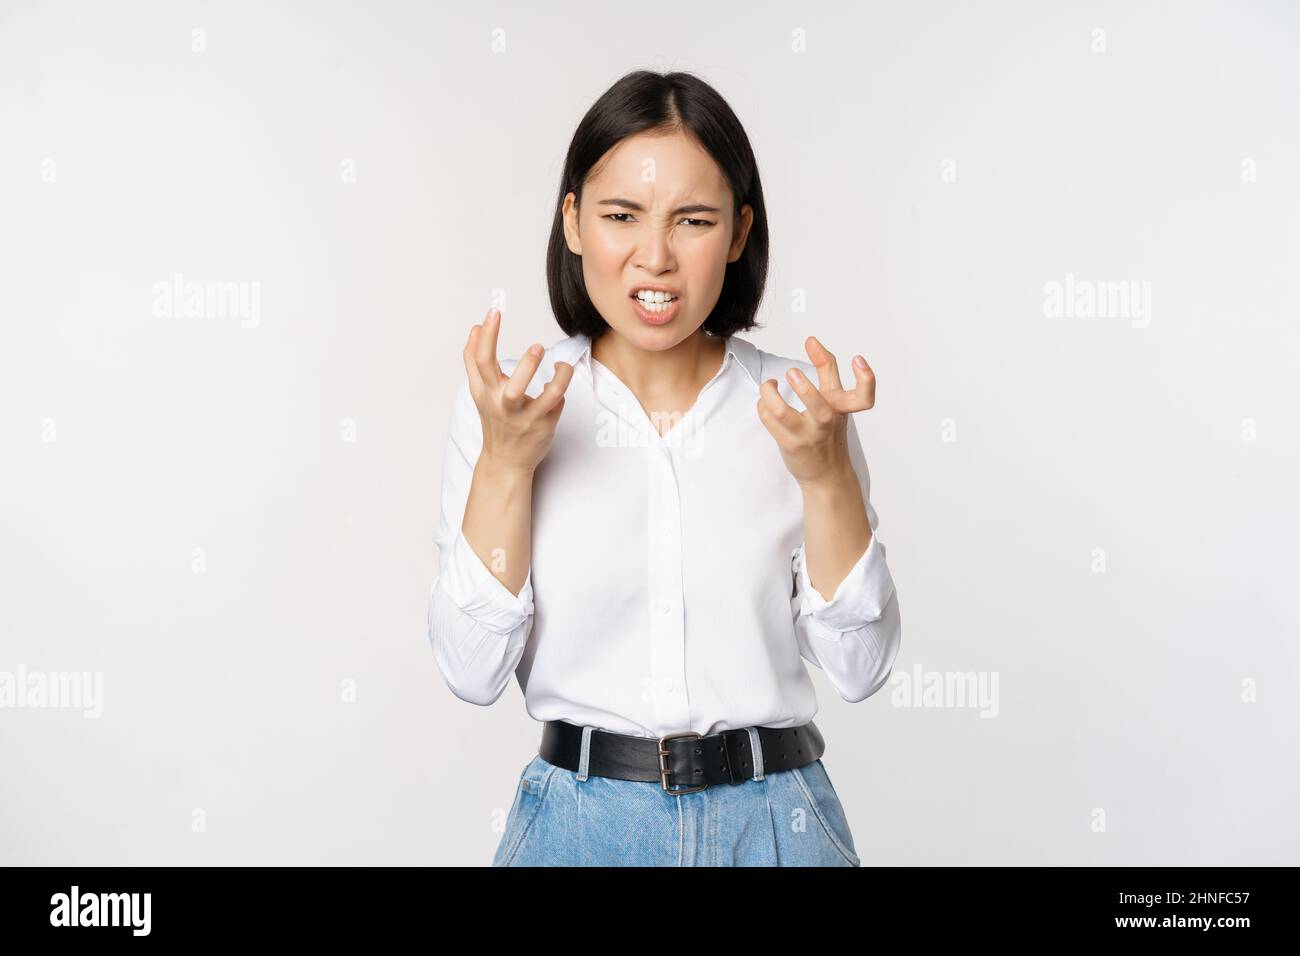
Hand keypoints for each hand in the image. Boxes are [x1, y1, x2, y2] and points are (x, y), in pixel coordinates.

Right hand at [464, 308, 573, 474]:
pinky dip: (560, 386)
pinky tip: (560, 375)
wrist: (505, 461)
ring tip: (561, 364)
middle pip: (510, 384)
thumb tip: (474, 328)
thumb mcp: (480, 392)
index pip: (479, 360)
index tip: (494, 312)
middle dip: (526, 364)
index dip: (486, 334)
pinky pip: (556, 402)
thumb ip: (474, 361)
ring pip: (543, 397)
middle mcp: (502, 405)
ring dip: (558, 379)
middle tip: (537, 346)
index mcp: (484, 392)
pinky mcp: (542, 426)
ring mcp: (524, 418)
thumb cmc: (495, 420)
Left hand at [756, 335, 874, 487]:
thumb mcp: (835, 403)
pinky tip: (764, 402)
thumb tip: (812, 340)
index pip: (863, 396)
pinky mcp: (790, 445)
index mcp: (842, 410)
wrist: (827, 475)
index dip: (866, 378)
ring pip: (784, 414)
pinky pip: (770, 422)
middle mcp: (828, 423)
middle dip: (805, 388)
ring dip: (770, 395)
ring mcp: (808, 436)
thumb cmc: (829, 433)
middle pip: (821, 406)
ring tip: (770, 385)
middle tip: (792, 371)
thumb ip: (826, 370)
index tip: (857, 358)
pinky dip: (763, 407)